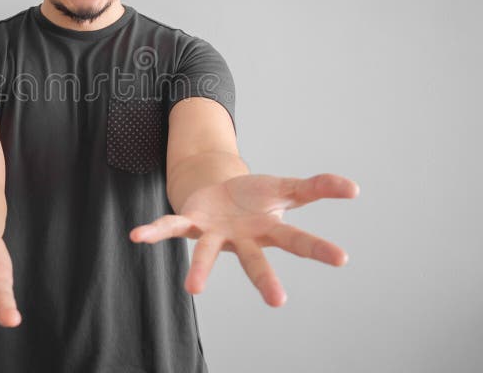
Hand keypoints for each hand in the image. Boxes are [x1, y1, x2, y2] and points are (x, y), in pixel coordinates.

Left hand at [129, 173, 359, 306]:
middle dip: (266, 280)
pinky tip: (136, 236)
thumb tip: (354, 187)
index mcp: (269, 229)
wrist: (218, 192)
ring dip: (199, 269)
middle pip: (255, 260)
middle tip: (280, 301)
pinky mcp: (191, 223)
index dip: (319, 248)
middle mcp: (242, 239)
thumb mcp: (285, 188)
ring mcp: (215, 234)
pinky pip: (170, 227)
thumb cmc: (255, 198)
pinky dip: (153, 232)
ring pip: (208, 253)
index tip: (342, 258)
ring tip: (193, 289)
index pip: (298, 239)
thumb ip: (316, 188)